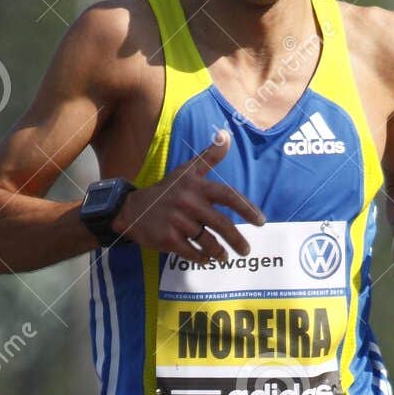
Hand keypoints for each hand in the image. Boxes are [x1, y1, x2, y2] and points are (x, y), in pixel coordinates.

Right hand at [113, 129, 263, 261]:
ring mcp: (177, 222)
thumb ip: (209, 156)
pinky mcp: (168, 238)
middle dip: (237, 240)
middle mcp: (188, 203)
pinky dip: (201, 258)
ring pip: (207, 242)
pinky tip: (206, 259)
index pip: (228, 196)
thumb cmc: (167, 191)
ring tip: (224, 257)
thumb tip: (226, 134)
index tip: (260, 222)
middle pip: (221, 224)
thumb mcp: (186, 171)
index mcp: (196, 186)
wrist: (132, 209)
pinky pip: (192, 253)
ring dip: (219, 252)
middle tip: (246, 251)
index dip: (246, 209)